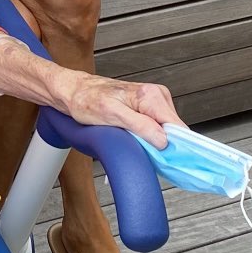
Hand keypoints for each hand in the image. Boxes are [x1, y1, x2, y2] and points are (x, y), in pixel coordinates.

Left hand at [54, 68, 182, 147]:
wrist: (73, 92)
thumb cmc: (86, 99)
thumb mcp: (111, 115)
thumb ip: (140, 126)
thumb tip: (164, 140)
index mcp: (151, 95)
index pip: (177, 126)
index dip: (175, 146)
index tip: (168, 160)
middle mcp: (156, 96)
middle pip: (175, 130)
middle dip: (163, 145)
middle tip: (144, 152)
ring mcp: (154, 102)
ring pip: (167, 131)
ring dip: (156, 142)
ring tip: (135, 142)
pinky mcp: (148, 109)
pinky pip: (158, 128)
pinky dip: (150, 138)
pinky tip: (136, 139)